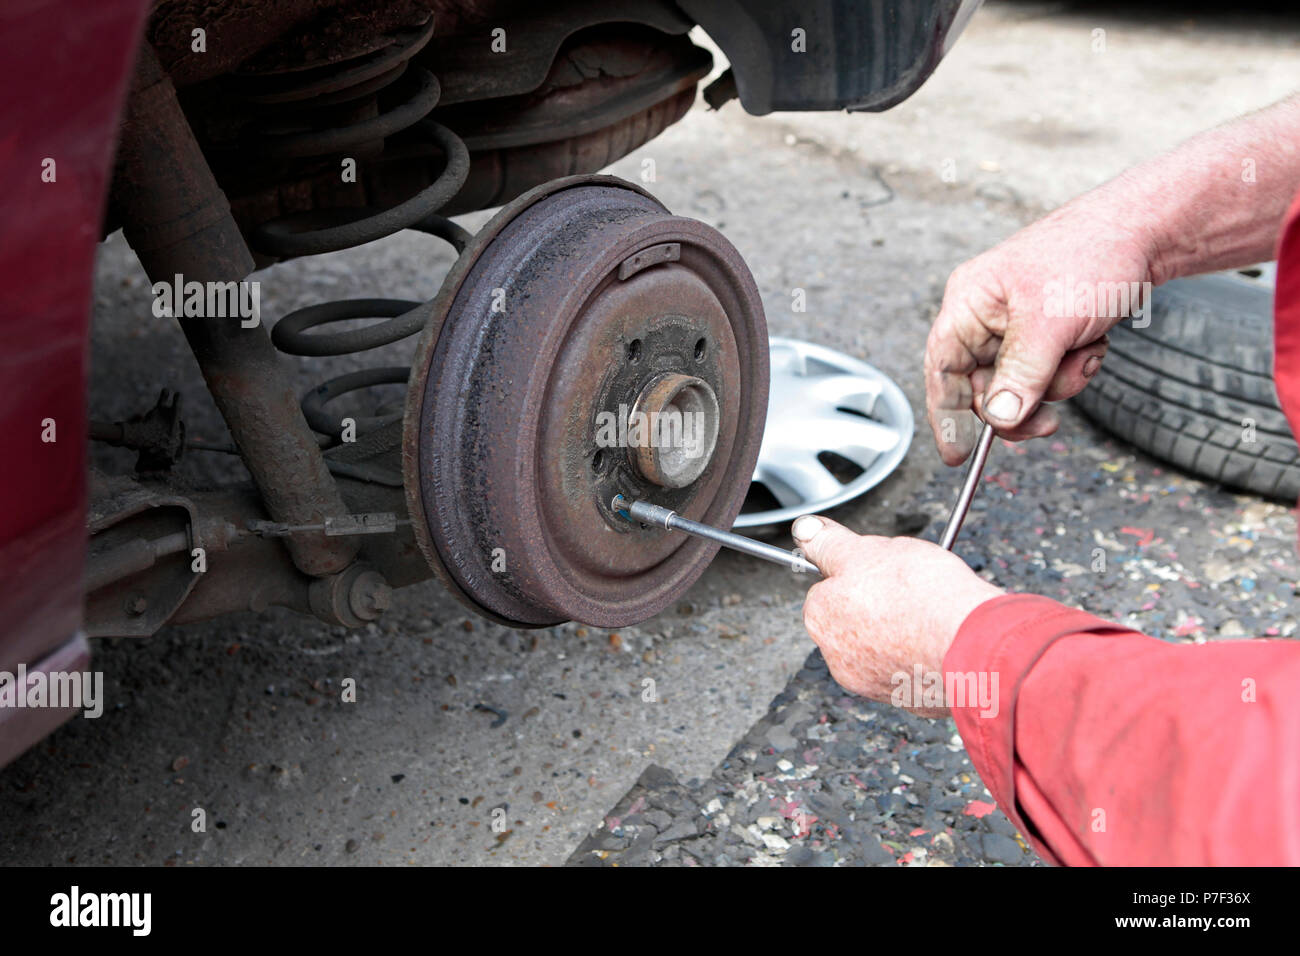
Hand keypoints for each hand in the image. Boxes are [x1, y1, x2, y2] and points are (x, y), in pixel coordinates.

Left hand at [793, 515, 1001, 716]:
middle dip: (878, 605)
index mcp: (821, 618)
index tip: (882, 569)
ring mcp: (874, 684)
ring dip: (901, 632)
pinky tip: (942, 639)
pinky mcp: (910, 701)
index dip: (858, 573)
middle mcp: (838, 658)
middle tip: (910, 589)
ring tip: (930, 613)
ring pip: (883, 647)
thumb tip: (805, 531)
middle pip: (854, 620)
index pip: (828, 589)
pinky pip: (912, 670)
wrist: (973, 643)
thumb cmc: (921, 595)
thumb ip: (830, 543)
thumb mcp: (866, 550)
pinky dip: (924, 656)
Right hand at [925, 200, 1154, 463]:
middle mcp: (986, 316)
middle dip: (1022, 400)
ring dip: (1057, 381)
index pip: (943, 370)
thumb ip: (1020, 376)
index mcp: (969, 304)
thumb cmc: (1091, 254)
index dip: (947, 415)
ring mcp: (1018, 324)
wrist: (1148, 228)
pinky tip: (1093, 343)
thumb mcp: (1050, 323)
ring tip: (1083, 355)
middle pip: (985, 386)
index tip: (958, 454)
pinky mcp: (1048, 329)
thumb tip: (998, 419)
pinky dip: (1074, 367)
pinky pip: (1049, 371)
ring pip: (1022, 383)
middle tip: (1049, 423)